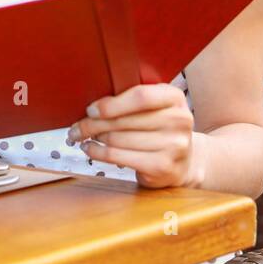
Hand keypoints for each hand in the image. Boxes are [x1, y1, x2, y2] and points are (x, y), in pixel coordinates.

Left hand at [66, 83, 199, 188]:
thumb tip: (93, 104)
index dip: (112, 104)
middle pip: (124, 120)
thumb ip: (132, 99)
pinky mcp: (162, 167)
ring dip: (94, 138)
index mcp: (175, 97)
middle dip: (94, 123)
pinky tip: (90, 149)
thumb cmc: (160, 129)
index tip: (91, 109)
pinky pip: (119, 157)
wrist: (184, 162)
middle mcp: (179, 120)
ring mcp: (173, 146)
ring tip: (83, 136)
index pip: (141, 96)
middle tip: (78, 125)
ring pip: (118, 139)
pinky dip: (98, 153)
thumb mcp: (155, 107)